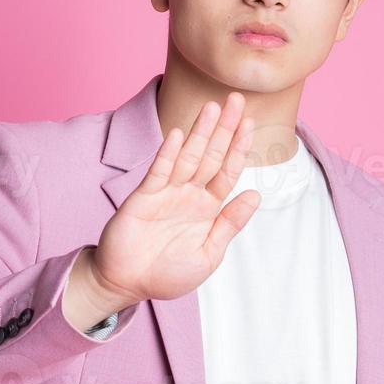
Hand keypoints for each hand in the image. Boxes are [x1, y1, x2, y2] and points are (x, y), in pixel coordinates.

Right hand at [88, 91, 260, 305]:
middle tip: (236, 99)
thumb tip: (255, 194)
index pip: (228, 172)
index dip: (239, 149)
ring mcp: (166, 193)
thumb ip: (230, 224)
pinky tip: (179, 134)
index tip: (250, 124)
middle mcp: (189, 195)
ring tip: (212, 107)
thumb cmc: (168, 274)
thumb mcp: (208, 254)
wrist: (127, 284)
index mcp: (208, 209)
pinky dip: (169, 153)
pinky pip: (159, 172)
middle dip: (224, 129)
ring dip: (200, 132)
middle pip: (211, 156)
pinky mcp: (144, 197)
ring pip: (188, 157)